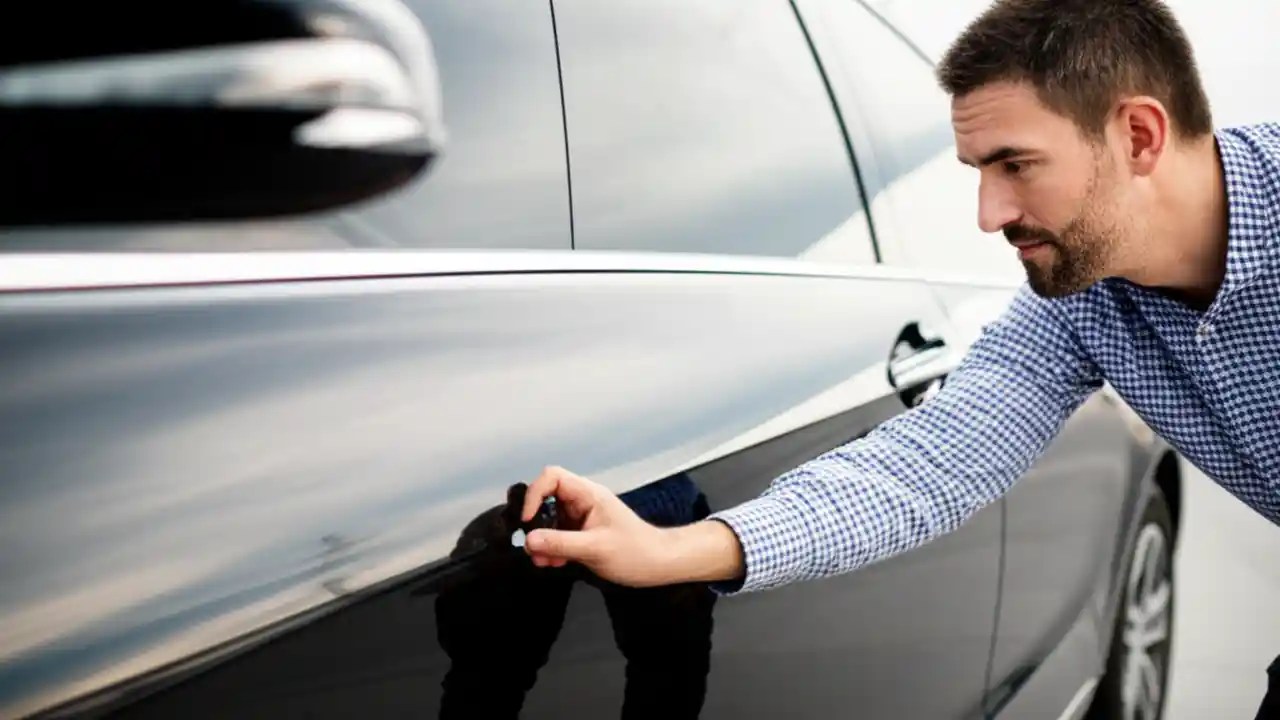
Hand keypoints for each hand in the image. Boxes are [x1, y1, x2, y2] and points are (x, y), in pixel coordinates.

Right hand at [521, 466, 745, 587]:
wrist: (658, 565)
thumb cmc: (634, 552)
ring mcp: (582, 517)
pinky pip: (559, 535)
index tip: (528, 520)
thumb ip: (560, 543)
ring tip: (543, 561)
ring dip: (543, 540)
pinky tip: (554, 563)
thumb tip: (528, 540)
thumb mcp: (595, 548)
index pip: (552, 477)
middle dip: (536, 522)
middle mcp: (582, 501)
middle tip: (533, 547)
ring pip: (550, 520)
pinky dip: (552, 548)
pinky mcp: (583, 533)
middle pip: (546, 498)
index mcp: (588, 494)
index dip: (534, 494)